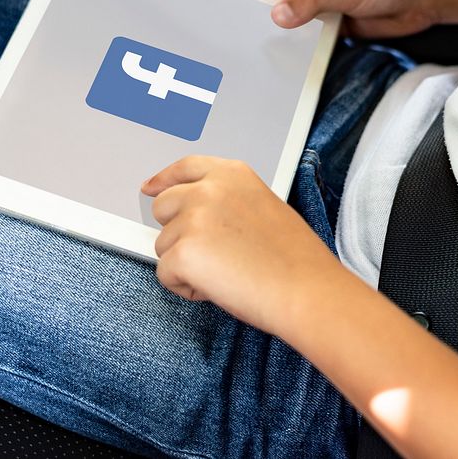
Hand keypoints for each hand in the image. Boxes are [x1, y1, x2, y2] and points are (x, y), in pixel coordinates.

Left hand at [141, 156, 342, 336]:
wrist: (307, 291)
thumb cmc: (295, 260)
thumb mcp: (263, 206)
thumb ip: (227, 201)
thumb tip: (197, 211)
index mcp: (232, 174)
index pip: (184, 168)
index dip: (164, 180)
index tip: (150, 187)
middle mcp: (208, 189)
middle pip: (163, 207)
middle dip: (179, 233)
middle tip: (215, 254)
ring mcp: (193, 219)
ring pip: (163, 245)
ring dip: (187, 264)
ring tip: (228, 272)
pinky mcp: (183, 253)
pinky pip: (165, 273)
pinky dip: (186, 287)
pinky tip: (220, 287)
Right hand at [228, 0, 441, 37]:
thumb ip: (312, 1)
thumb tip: (277, 16)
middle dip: (241, 9)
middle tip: (216, 28)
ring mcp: (317, 7)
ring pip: (282, 21)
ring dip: (268, 34)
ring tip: (244, 51)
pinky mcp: (330, 28)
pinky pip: (302, 39)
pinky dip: (291, 49)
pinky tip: (280, 63)